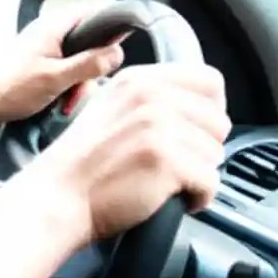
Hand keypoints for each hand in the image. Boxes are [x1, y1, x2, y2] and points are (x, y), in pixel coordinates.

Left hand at [0, 4, 125, 126]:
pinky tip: (61, 102)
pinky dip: (67, 85)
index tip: (117, 48)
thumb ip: (89, 64)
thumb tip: (117, 52)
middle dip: (92, 65)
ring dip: (79, 80)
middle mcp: (48, 32)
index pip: (92, 11)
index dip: (109, 26)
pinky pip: (65, 69)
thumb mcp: (57, 78)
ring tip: (68, 100)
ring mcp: (43, 47)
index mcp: (52, 27)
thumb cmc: (11, 89)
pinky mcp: (39, 62)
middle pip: (89, 40)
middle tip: (84, 86)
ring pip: (78, 58)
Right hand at [31, 62, 230, 241]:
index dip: (211, 110)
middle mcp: (150, 95)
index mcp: (138, 80)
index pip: (209, 80)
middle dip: (204, 147)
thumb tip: (201, 109)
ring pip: (216, 153)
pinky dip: (197, 197)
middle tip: (174, 162)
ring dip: (198, 174)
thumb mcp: (110, 108)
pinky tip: (172, 197)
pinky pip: (211, 182)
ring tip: (166, 180)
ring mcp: (157, 125)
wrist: (58, 195)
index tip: (196, 131)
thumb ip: (151, 99)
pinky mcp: (166, 159)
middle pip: (219, 120)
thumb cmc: (83, 163)